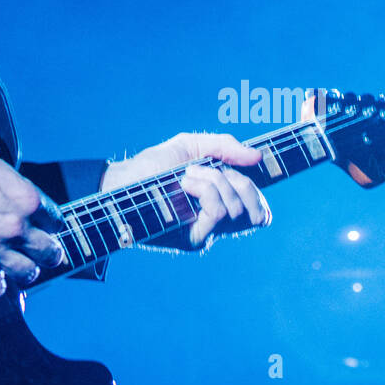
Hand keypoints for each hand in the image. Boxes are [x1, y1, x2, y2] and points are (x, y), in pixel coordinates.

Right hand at [0, 116, 62, 296]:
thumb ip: (14, 190)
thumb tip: (22, 203)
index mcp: (25, 197)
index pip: (56, 221)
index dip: (51, 225)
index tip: (47, 228)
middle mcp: (14, 225)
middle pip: (48, 251)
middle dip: (48, 252)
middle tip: (45, 253)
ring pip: (27, 273)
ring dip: (27, 271)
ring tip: (23, 269)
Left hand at [101, 132, 270, 249]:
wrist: (125, 178)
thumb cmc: (154, 165)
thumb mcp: (192, 145)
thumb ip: (225, 146)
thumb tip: (258, 157)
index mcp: (222, 203)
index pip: (260, 214)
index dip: (258, 196)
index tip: (240, 174)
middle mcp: (217, 223)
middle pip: (257, 213)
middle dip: (240, 183)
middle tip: (214, 171)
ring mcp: (207, 232)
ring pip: (236, 209)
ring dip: (214, 181)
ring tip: (187, 175)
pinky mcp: (194, 238)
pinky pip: (218, 212)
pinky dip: (205, 189)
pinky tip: (185, 183)